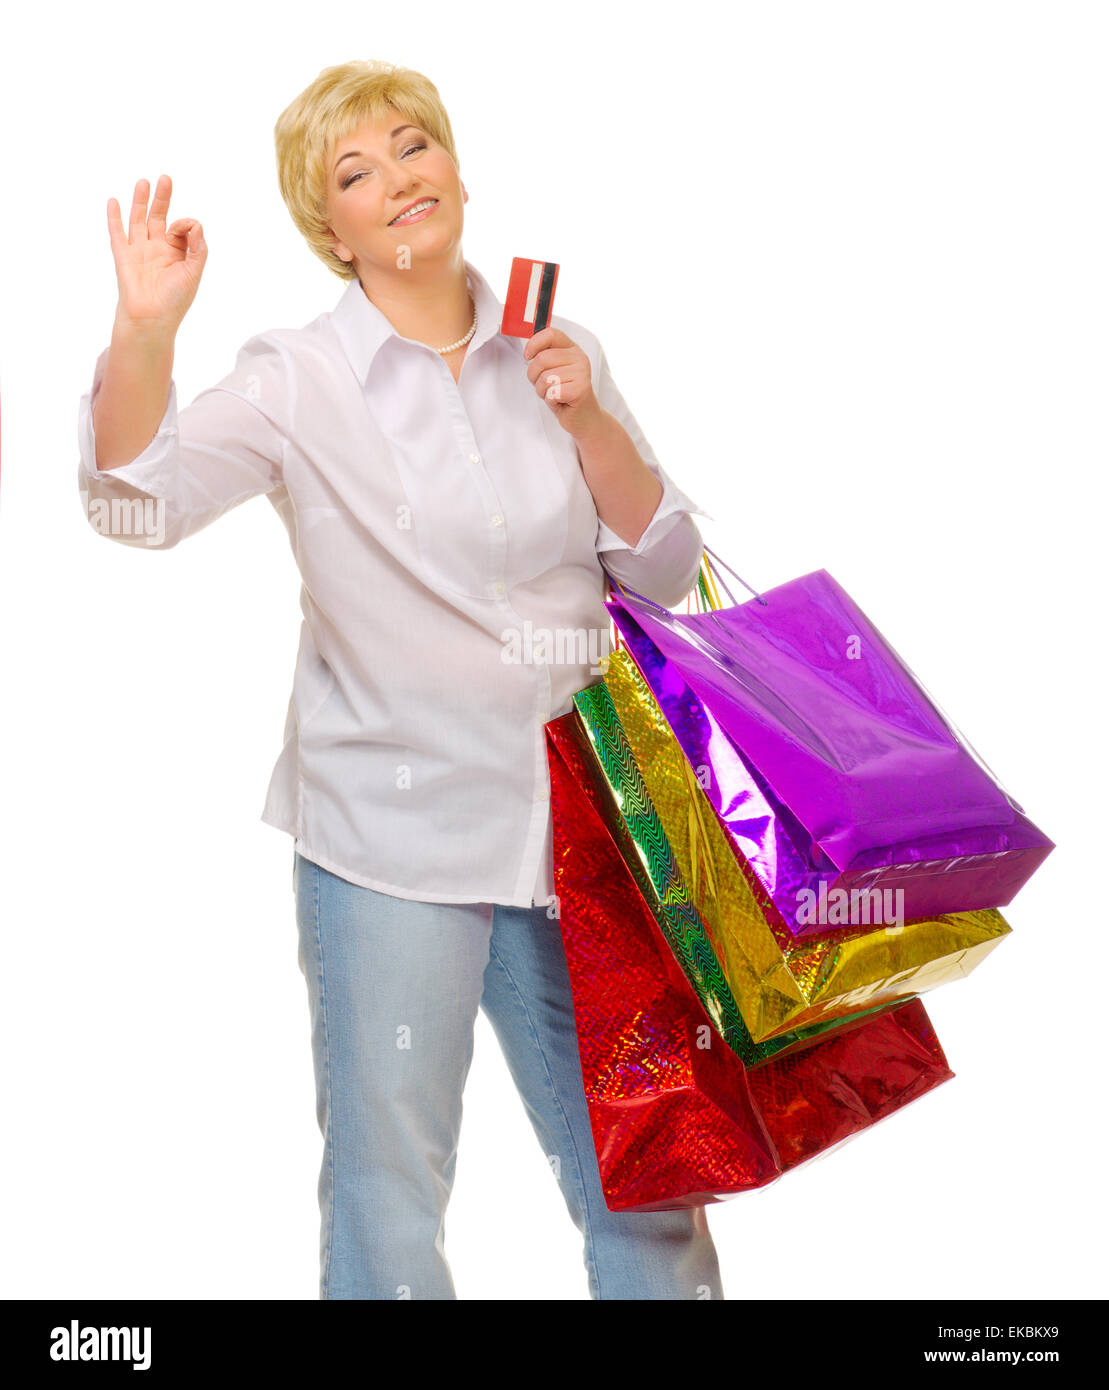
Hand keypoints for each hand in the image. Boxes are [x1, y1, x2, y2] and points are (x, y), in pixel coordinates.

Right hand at [107, 175, 206, 336]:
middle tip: (165, 178)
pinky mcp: (123, 256)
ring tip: (144, 182)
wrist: (152, 318)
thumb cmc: (175, 300)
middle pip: (158, 217)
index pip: (180, 229)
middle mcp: (157, 249)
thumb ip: (198, 247)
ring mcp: (139, 251)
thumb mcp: (194, 272)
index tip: (188, 230)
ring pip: (138, 220)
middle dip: (162, 198)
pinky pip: (117, 234)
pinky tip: (114, 202)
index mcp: (176, 254)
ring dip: (140, 201)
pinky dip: (114, 218)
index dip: (185, 225)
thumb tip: (196, 222)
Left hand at [522, 327, 605, 440]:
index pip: (550, 334)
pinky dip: (551, 400)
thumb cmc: (566, 394)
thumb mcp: (554, 370)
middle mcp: (579, 358)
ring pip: (545, 377)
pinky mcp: (580, 389)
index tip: (528, 356)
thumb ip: (545, 356)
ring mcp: (582, 373)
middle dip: (534, 376)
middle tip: (543, 385)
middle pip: (542, 358)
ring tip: (554, 394)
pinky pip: (552, 392)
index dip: (534, 344)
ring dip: (543, 391)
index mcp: (572, 349)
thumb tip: (528, 351)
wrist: (584, 417)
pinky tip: (560, 401)